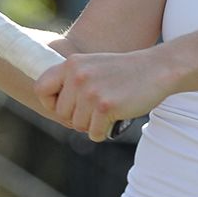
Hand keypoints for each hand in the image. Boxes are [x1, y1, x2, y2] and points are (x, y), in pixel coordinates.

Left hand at [35, 49, 170, 141]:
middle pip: (61, 113)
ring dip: (91, 124)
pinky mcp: (105, 106)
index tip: (64, 106)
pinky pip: (93, 132)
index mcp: (71, 64)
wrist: (156, 69)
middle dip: (76, 117)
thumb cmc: (123, 72)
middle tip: (94, 110)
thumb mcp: (92, 65)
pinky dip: (103, 131)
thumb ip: (71, 80)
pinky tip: (114, 118)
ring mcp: (91, 91)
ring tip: (106, 111)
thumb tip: (51, 108)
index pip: (41, 88)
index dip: (50, 103)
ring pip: (77, 125)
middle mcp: (78, 76)